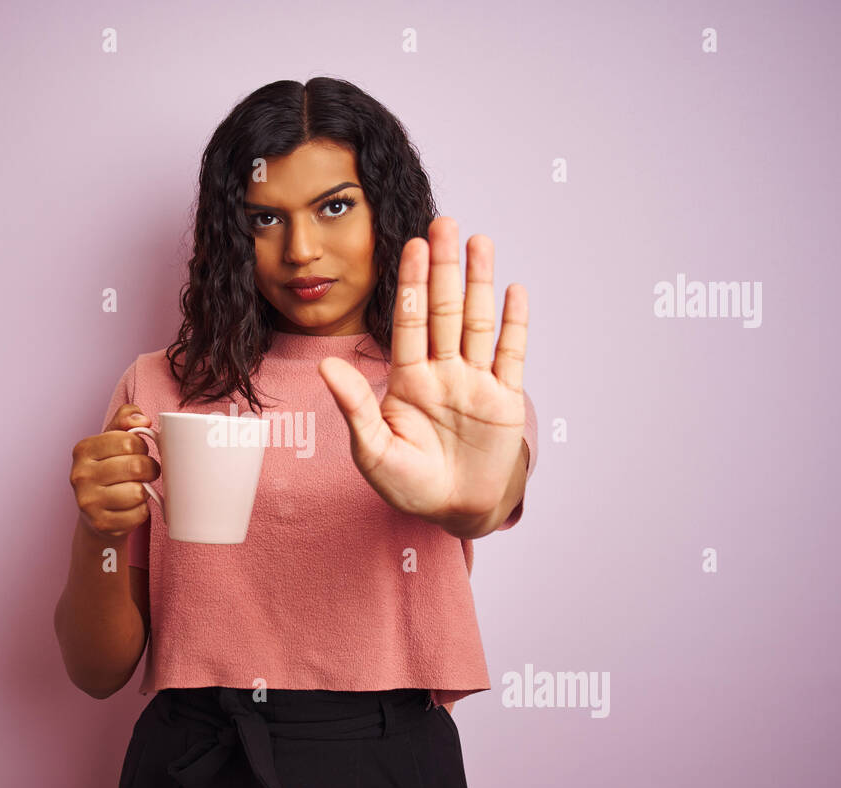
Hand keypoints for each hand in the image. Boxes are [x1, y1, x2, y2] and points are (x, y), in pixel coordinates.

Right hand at [69, 404, 161, 539]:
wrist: (95, 513)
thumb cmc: (109, 470)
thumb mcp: (112, 440)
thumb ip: (126, 419)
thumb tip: (143, 419)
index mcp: (83, 449)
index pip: (129, 441)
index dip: (142, 447)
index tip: (138, 452)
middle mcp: (80, 475)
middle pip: (136, 466)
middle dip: (149, 468)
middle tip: (145, 472)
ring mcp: (88, 502)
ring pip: (138, 492)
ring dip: (145, 491)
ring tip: (137, 489)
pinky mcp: (101, 524)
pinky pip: (139, 514)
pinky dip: (141, 511)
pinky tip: (131, 508)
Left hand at [318, 217, 527, 528]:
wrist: (453, 511)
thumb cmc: (408, 485)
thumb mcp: (372, 449)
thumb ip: (354, 406)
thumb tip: (326, 367)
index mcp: (408, 380)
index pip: (407, 322)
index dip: (409, 284)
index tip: (409, 246)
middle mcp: (442, 372)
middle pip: (443, 310)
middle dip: (443, 268)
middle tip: (443, 222)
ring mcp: (475, 382)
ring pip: (477, 323)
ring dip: (479, 283)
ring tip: (479, 241)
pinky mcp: (504, 400)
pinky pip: (510, 354)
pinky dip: (514, 323)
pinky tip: (514, 290)